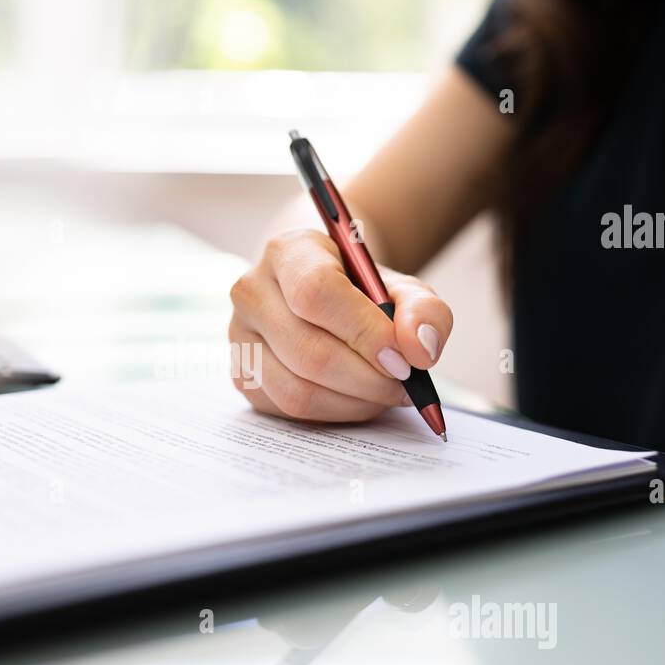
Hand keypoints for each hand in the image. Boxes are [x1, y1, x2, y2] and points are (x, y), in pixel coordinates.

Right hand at [228, 229, 452, 421]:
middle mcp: (252, 291)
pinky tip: (357, 398)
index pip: (316, 292)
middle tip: (405, 385)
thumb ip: (425, 312)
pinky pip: (289, 411)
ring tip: (385, 392)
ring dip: (354, 402)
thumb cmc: (364, 293)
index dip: (364, 332)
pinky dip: (335, 413)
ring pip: (297, 390)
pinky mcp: (242, 376)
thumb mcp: (404, 290)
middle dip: (368, 379)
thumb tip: (419, 350)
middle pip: (307, 350)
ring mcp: (239, 337)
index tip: (404, 359)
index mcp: (288, 251)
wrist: (328, 300)